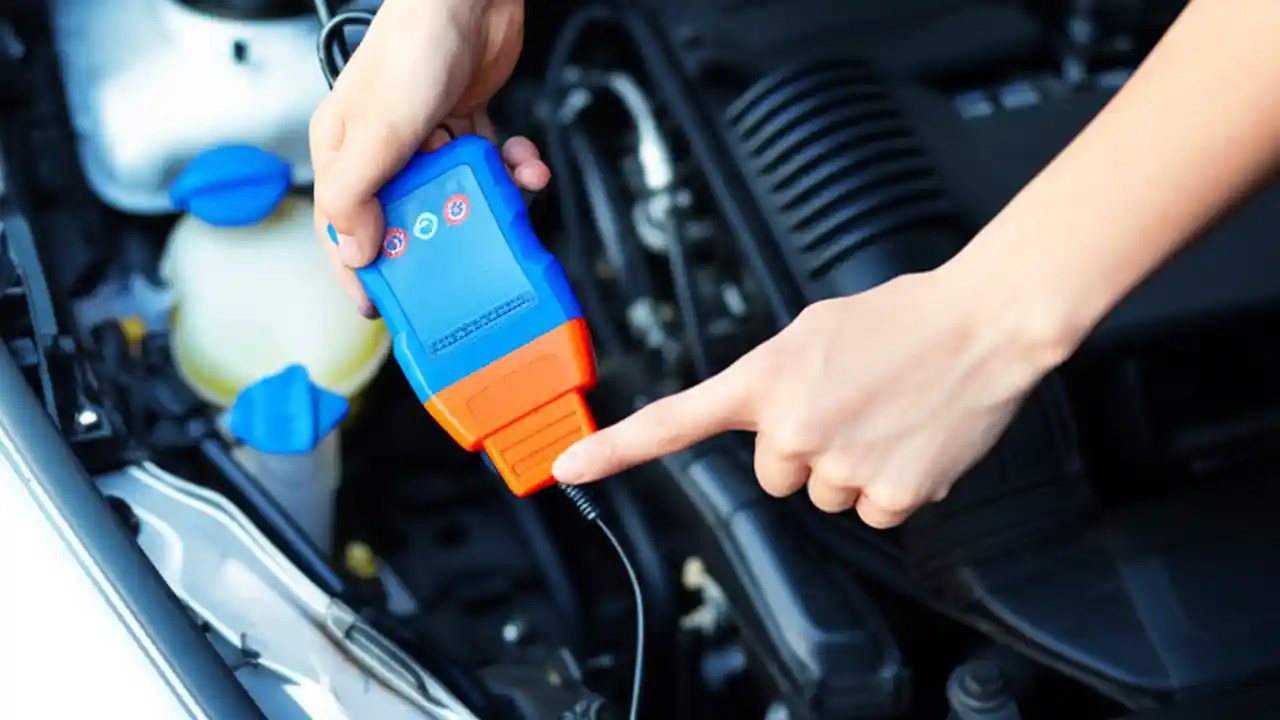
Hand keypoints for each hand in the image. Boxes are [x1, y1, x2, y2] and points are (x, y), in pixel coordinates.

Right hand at [309, 0, 547, 316]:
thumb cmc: (411, 50)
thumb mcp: (376, 132)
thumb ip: (357, 194)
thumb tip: (355, 251)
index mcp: (343, 151)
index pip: (341, 225)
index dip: (357, 269)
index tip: (380, 306)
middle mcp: (381, 148)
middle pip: (402, 216)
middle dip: (435, 238)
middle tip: (462, 258)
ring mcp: (426, 137)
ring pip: (454, 193)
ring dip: (486, 199)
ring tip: (505, 198)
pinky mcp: (466, 123)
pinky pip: (489, 164)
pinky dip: (512, 167)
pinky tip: (525, 164)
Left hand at [551, 267, 1068, 527]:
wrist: (982, 325)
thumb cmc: (903, 317)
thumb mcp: (812, 331)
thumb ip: (775, 377)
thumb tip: (769, 418)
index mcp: (765, 380)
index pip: (674, 421)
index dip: (615, 451)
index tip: (568, 467)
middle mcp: (792, 428)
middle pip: (773, 474)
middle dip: (804, 449)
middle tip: (848, 406)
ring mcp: (840, 466)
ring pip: (824, 495)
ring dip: (850, 468)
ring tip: (886, 417)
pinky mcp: (890, 495)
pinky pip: (872, 512)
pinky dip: (891, 487)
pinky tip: (910, 442)